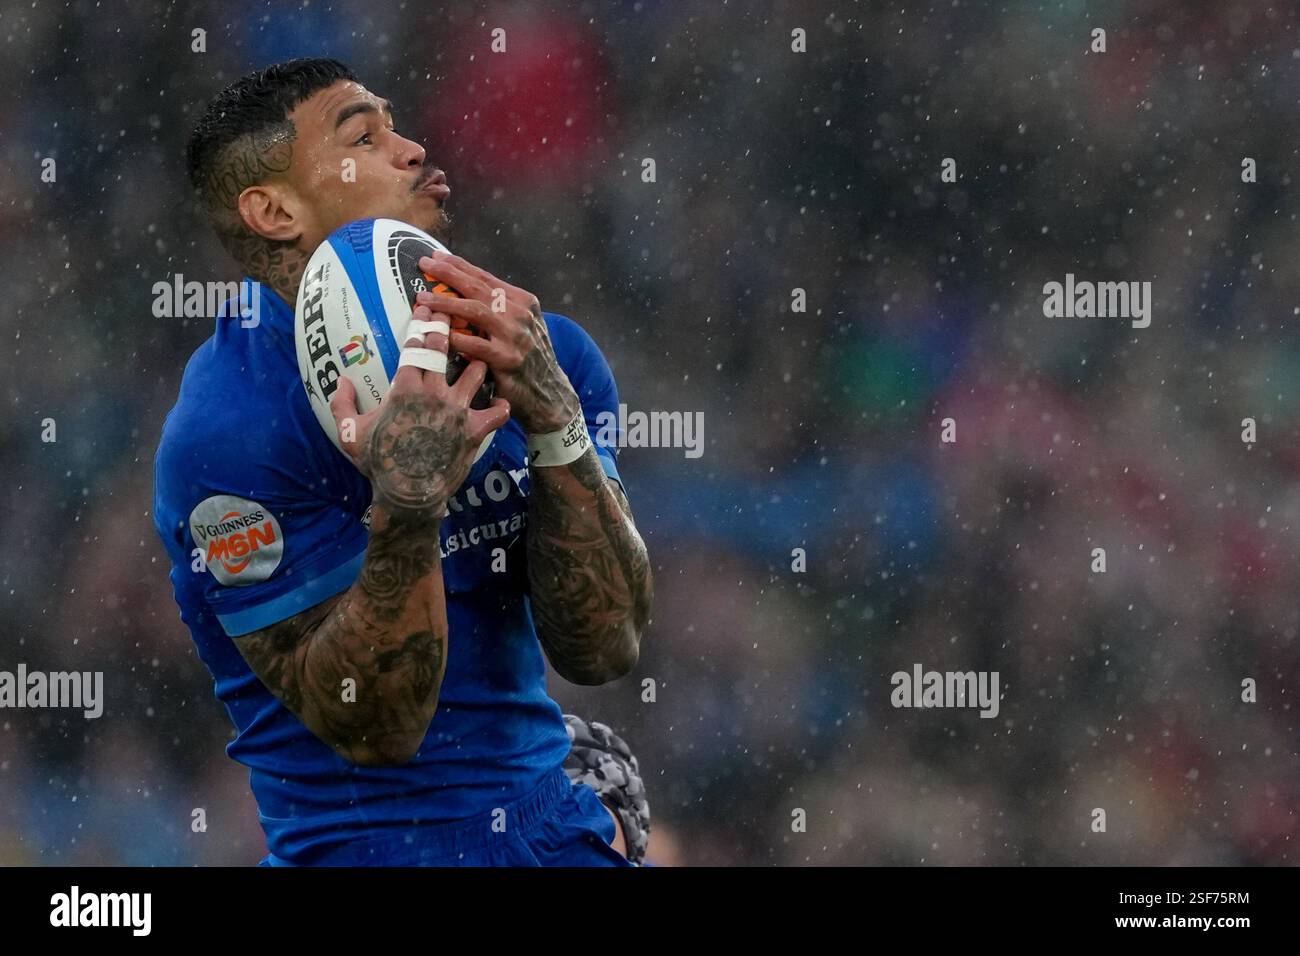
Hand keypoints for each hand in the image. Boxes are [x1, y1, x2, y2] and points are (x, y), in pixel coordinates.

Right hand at [328, 304, 510, 518]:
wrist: (408, 495)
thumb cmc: (379, 464)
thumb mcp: (350, 434)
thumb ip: (341, 404)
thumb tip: (340, 381)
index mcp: (404, 389)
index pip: (414, 347)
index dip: (420, 325)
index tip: (426, 309)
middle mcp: (433, 393)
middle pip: (443, 349)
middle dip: (448, 326)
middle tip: (454, 310)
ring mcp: (456, 410)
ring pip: (476, 373)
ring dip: (480, 362)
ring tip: (485, 351)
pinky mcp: (474, 430)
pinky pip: (497, 412)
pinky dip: (501, 407)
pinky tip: (503, 402)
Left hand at [416, 252, 579, 433]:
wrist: (548, 392)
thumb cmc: (528, 357)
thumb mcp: (521, 325)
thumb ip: (499, 308)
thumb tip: (463, 289)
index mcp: (523, 301)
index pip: (485, 277)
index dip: (459, 265)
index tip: (436, 258)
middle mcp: (521, 314)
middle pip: (478, 287)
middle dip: (448, 274)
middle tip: (425, 265)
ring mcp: (515, 336)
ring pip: (474, 311)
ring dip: (446, 303)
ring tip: (423, 300)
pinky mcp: (507, 360)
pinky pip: (475, 345)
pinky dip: (456, 338)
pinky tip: (439, 334)